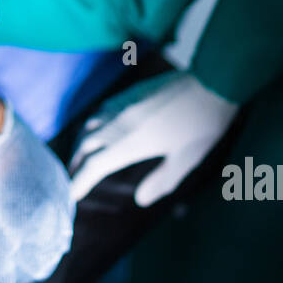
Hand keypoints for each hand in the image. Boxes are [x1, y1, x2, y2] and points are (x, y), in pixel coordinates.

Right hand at [69, 71, 238, 206]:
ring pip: (89, 126)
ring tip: (82, 157)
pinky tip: (100, 129)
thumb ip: (161, 181)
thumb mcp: (185, 160)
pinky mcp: (129, 93)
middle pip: (83, 146)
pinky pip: (100, 111)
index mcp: (129, 143)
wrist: (211, 82)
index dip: (78, 183)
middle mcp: (118, 123)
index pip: (93, 167)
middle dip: (75, 165)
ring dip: (81, 144)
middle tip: (73, 180)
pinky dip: (92, 125)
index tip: (70, 196)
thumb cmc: (202, 125)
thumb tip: (140, 200)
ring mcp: (121, 105)